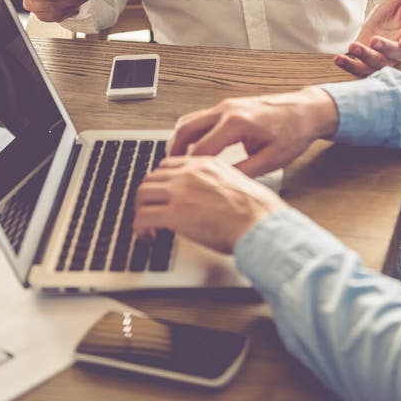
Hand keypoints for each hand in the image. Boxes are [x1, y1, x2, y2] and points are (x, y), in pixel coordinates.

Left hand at [133, 157, 285, 252]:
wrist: (261, 223)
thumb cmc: (257, 211)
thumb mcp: (237, 182)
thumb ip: (218, 183)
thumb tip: (209, 196)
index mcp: (206, 163)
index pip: (169, 164)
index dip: (160, 181)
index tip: (160, 194)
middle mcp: (190, 173)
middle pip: (151, 177)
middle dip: (146, 196)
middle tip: (149, 211)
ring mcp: (181, 192)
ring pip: (142, 194)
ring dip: (140, 211)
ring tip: (147, 227)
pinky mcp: (175, 214)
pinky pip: (143, 217)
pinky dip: (140, 228)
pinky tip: (148, 236)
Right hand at [169, 87, 338, 176]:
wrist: (308, 110)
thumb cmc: (294, 132)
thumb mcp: (271, 160)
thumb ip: (243, 172)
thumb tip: (222, 185)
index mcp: (236, 122)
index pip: (201, 149)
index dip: (189, 169)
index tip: (182, 184)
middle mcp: (227, 109)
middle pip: (185, 130)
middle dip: (174, 152)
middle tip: (169, 173)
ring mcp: (226, 105)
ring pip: (190, 120)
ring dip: (181, 140)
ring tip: (178, 163)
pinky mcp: (229, 106)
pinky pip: (201, 118)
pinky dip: (192, 133)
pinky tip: (195, 149)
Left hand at [334, 0, 400, 77]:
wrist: (385, 20)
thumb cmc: (399, 11)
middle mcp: (399, 52)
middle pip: (394, 56)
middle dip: (384, 49)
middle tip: (373, 40)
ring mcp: (383, 59)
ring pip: (376, 65)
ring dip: (363, 58)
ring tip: (352, 46)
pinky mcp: (367, 61)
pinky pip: (359, 68)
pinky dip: (349, 65)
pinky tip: (338, 58)